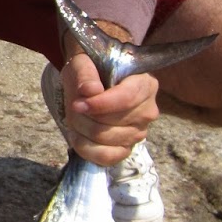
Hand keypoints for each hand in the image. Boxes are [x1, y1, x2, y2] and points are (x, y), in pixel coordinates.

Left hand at [61, 53, 159, 167]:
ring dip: (82, 130)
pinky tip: (78, 136)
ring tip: (75, 118)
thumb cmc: (90, 71)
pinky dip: (87, 149)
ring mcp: (139, 132)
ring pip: (106, 139)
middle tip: (74, 106)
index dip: (101, 104)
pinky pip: (108, 157)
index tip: (78, 104)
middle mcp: (147, 111)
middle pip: (113, 122)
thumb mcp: (83, 63)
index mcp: (145, 84)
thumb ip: (86, 74)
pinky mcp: (127, 148)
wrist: (89, 84)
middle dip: (85, 116)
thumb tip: (90, 90)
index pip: (127, 98)